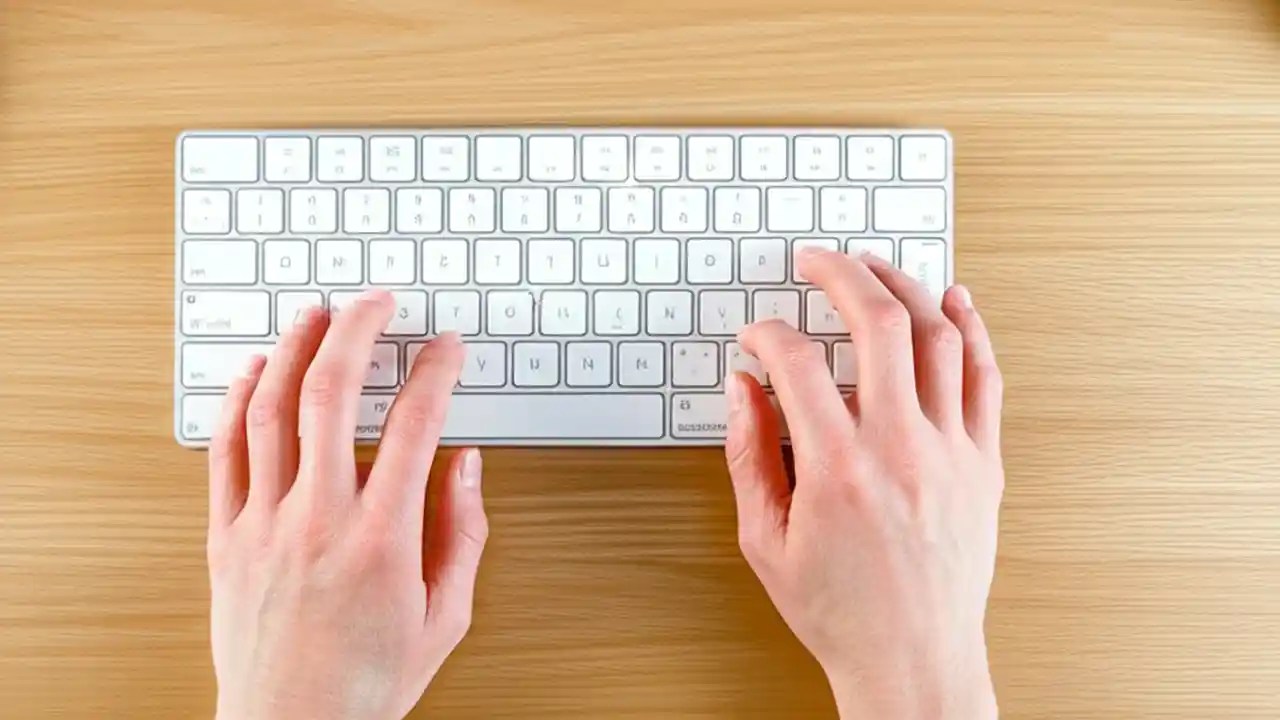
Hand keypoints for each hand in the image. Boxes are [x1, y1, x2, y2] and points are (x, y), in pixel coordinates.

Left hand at [207, 290, 486, 719]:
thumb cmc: (368, 682)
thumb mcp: (445, 616)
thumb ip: (463, 534)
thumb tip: (464, 465)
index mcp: (382, 540)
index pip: (416, 427)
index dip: (435, 374)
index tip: (445, 349)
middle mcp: (319, 519)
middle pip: (334, 396)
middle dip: (358, 331)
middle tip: (376, 302)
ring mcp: (265, 524)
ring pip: (273, 411)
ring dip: (296, 350)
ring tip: (315, 314)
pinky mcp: (226, 536)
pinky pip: (226, 452)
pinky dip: (239, 401)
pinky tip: (255, 370)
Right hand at [725, 249, 1002, 719]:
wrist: (913, 660)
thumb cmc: (839, 610)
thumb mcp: (765, 541)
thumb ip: (748, 456)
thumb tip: (744, 391)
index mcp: (837, 471)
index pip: (796, 364)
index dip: (768, 334)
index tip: (757, 336)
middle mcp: (899, 450)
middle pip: (877, 324)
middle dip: (841, 275)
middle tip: (818, 260)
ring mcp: (950, 452)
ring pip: (938, 338)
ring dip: (904, 288)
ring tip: (876, 268)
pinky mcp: (983, 463)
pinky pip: (985, 378)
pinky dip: (972, 330)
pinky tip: (955, 300)